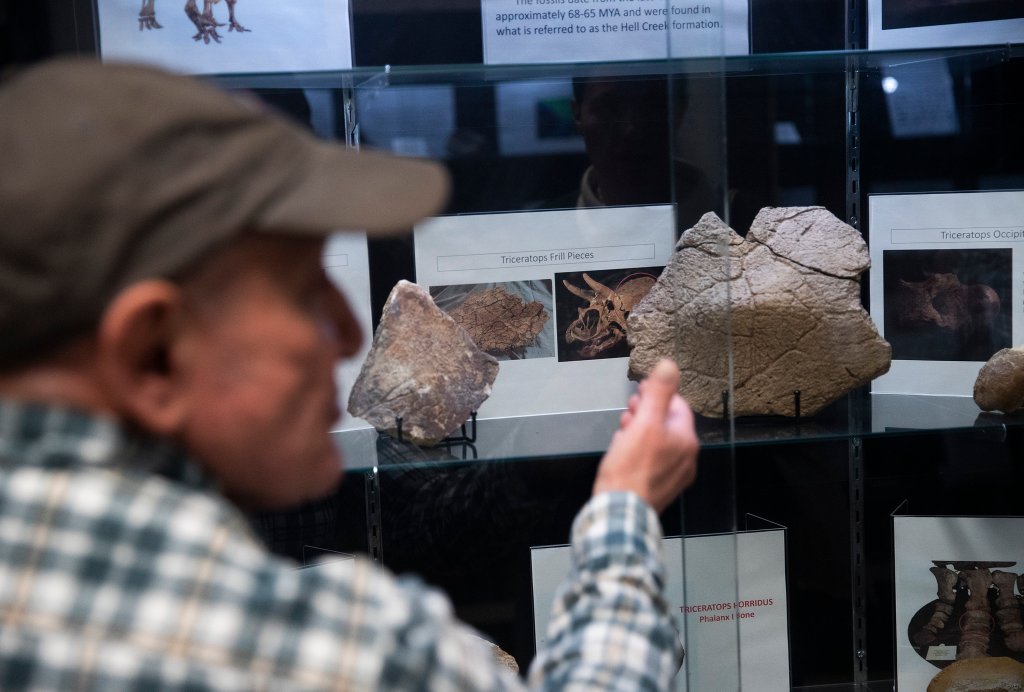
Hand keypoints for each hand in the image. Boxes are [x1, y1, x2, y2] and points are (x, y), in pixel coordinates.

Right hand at [592, 359, 697, 512]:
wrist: (620, 512)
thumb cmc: (630, 470)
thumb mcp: (644, 423)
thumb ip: (658, 393)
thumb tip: (670, 365)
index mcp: (686, 440)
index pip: (677, 405)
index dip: (656, 395)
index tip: (639, 393)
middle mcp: (686, 458)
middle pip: (667, 424)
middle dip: (646, 413)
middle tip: (628, 411)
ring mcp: (674, 475)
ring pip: (658, 442)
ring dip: (640, 431)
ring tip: (622, 431)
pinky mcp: (659, 487)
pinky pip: (651, 460)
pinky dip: (638, 451)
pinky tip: (623, 452)